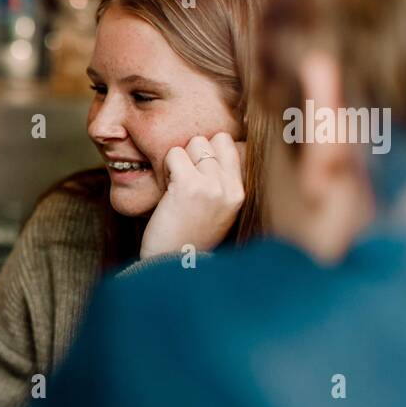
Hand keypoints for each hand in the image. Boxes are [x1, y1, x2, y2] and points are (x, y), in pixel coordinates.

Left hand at [139, 132, 245, 258]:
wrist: (173, 266)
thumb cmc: (188, 239)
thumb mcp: (218, 212)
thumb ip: (221, 182)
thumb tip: (212, 145)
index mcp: (239, 193)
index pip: (229, 144)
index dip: (207, 152)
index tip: (195, 172)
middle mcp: (230, 187)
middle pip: (210, 140)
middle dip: (192, 155)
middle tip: (182, 180)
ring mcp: (212, 186)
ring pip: (194, 143)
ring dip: (178, 160)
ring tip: (175, 186)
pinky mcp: (189, 186)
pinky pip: (174, 154)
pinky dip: (166, 166)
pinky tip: (166, 188)